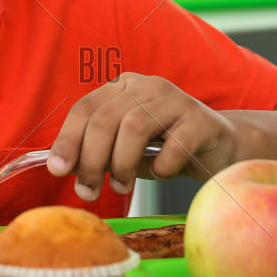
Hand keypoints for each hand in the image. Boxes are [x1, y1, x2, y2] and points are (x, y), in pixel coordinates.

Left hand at [47, 73, 241, 197]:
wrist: (219, 149)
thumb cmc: (166, 148)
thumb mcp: (125, 149)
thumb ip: (96, 152)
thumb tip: (63, 166)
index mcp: (123, 87)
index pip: (85, 108)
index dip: (68, 140)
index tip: (58, 170)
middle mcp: (147, 85)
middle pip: (106, 119)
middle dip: (91, 160)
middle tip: (89, 191)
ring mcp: (176, 99)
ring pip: (134, 127)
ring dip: (122, 164)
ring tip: (122, 185)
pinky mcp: (201, 119)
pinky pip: (173, 146)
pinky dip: (161, 167)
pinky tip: (163, 172)